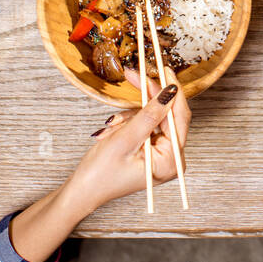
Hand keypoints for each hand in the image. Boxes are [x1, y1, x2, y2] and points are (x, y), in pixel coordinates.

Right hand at [58, 70, 191, 217]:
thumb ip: (149, 115)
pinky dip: (128, 123)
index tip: (166, 70)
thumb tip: (170, 92)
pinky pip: (144, 124)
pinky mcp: (151, 149)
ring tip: (112, 127)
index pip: (180, 118)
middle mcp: (171, 158)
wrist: (83, 191)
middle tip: (134, 76)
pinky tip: (113, 130)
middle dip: (146, 99)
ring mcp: (161, 153)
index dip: (173, 91)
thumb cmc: (101, 174)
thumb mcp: (125, 140)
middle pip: (167, 114)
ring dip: (130, 116)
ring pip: (152, 116)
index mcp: (171, 161)